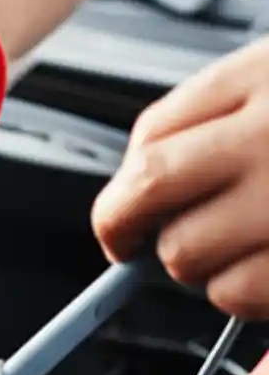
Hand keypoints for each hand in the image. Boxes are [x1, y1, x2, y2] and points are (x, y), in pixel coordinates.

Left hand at [93, 38, 268, 319]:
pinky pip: (237, 293)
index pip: (151, 133)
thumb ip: (214, 120)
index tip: (119, 213)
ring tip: (233, 248)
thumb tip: (137, 183)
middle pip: (148, 188)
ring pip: (183, 252)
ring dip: (190, 264)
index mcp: (261, 80)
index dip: (122, 185)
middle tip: (133, 244)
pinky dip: (236, 294)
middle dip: (125, 226)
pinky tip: (264, 269)